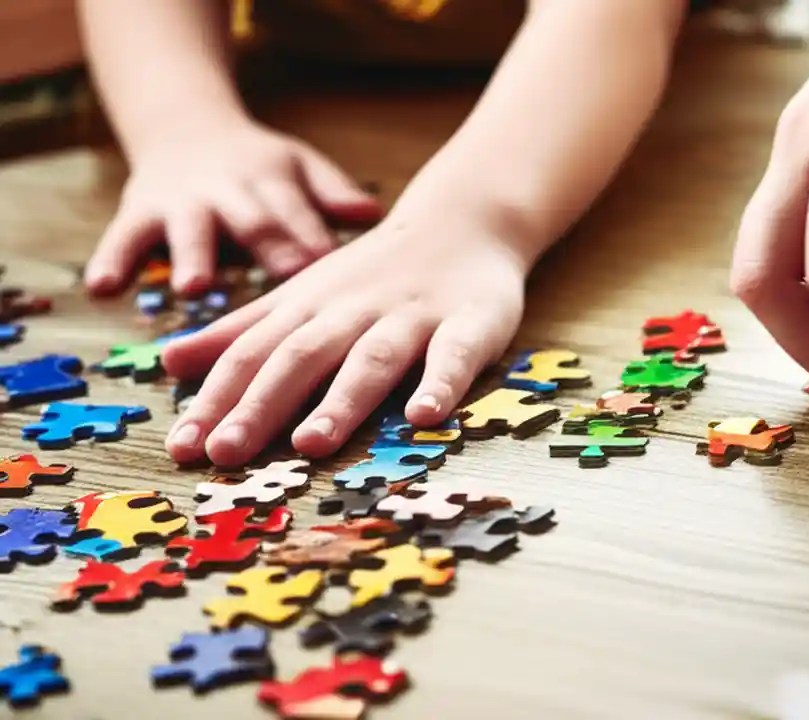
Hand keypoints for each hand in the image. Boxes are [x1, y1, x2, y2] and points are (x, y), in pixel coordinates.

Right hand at [85, 121, 381, 295]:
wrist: (186, 125)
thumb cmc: (260, 165)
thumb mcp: (300, 169)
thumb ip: (333, 194)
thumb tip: (376, 213)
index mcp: (275, 184)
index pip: (302, 217)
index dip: (319, 241)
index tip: (343, 275)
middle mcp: (229, 193)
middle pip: (253, 221)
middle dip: (269, 248)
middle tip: (288, 279)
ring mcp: (182, 203)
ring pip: (188, 231)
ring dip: (192, 258)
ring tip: (194, 288)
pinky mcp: (139, 212)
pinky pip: (122, 238)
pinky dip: (111, 261)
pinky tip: (102, 289)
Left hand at [161, 208, 528, 465]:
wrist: (465, 219)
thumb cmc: (376, 272)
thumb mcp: (302, 294)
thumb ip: (243, 331)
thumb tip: (170, 363)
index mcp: (309, 308)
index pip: (252, 354)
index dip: (216, 399)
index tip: (182, 447)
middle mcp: (353, 312)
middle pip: (301, 357)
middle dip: (261, 405)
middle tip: (224, 454)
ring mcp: (411, 318)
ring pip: (372, 358)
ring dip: (342, 400)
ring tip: (311, 444)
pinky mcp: (468, 324)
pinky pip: (453, 355)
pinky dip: (440, 383)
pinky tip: (424, 417)